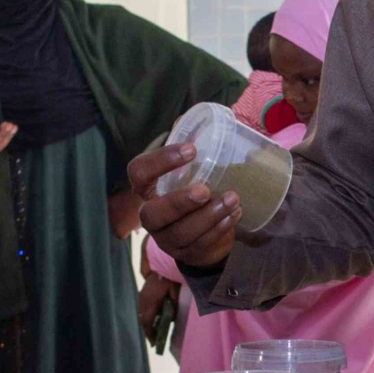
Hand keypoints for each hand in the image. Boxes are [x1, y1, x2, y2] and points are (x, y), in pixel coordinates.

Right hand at [126, 141, 239, 267]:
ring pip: (181, 233)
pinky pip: (201, 246)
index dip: (159, 161)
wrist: (207, 230)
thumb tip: (192, 117)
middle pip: (152, 215)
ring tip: (233, 198)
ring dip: (209, 216)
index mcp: (148, 189)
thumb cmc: (195, 189)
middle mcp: (151, 216)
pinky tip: (235, 214)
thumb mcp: (192, 167)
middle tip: (205, 189)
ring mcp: (167, 240)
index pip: (139, 173)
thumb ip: (191, 143)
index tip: (191, 149)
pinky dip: (220, 229)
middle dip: (178, 202)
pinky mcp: (187, 255)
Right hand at [137, 273, 179, 347]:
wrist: (163, 263)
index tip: (154, 343)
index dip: (150, 334)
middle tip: (154, 340)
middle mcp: (142, 299)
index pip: (147, 322)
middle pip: (142, 320)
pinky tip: (153, 319)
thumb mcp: (175, 293)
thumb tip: (171, 321)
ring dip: (147, 323)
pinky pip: (142, 308)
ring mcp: (141, 295)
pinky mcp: (142, 292)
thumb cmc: (171, 277)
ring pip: (141, 314)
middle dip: (148, 331)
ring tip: (153, 332)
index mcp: (150, 301)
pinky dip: (146, 316)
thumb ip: (173, 307)